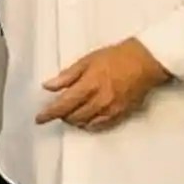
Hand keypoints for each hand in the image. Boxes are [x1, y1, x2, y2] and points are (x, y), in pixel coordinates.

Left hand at [35, 37, 170, 131]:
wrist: (143, 62)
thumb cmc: (114, 57)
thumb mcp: (87, 61)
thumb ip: (67, 76)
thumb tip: (48, 86)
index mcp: (88, 85)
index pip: (63, 104)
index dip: (49, 113)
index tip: (39, 118)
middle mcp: (98, 101)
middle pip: (73, 116)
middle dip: (62, 115)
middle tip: (57, 109)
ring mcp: (110, 109)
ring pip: (85, 122)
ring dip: (74, 119)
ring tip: (71, 112)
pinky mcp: (120, 114)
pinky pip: (100, 125)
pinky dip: (89, 123)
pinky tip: (86, 118)